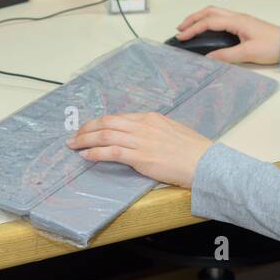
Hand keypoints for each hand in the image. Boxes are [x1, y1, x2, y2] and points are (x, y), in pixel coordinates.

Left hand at [67, 112, 212, 187]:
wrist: (205, 163)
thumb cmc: (193, 150)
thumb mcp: (172, 131)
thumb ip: (154, 131)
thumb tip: (140, 136)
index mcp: (150, 118)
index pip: (118, 117)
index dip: (100, 122)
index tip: (90, 128)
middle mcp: (143, 126)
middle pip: (107, 123)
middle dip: (87, 128)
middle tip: (74, 135)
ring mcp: (141, 141)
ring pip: (105, 135)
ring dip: (86, 140)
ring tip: (74, 145)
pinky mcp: (140, 158)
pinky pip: (111, 152)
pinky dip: (96, 153)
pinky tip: (86, 155)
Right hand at [174, 6, 279, 64]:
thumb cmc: (272, 47)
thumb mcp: (248, 53)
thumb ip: (226, 55)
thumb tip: (208, 57)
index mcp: (236, 21)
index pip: (209, 22)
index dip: (193, 29)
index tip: (181, 37)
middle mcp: (237, 17)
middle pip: (209, 11)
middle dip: (192, 18)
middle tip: (180, 29)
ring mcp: (240, 19)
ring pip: (215, 13)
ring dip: (200, 18)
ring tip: (189, 28)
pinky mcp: (243, 24)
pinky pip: (221, 18)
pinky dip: (208, 21)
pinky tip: (206, 30)